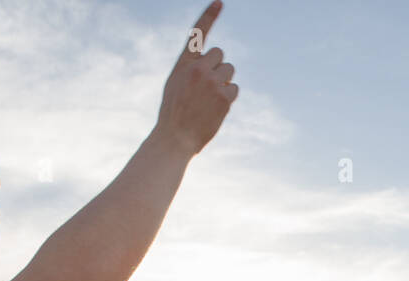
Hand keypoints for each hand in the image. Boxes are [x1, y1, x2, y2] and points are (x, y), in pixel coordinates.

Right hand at [155, 1, 237, 154]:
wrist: (175, 138)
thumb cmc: (174, 113)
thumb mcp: (175, 84)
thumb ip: (192, 70)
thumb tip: (214, 65)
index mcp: (184, 64)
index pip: (198, 34)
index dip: (209, 16)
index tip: (220, 2)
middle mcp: (198, 69)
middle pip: (220, 54)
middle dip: (218, 66)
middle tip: (207, 86)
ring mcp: (212, 82)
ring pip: (230, 70)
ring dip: (224, 81)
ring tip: (209, 99)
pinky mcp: (224, 96)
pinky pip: (234, 88)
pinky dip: (228, 97)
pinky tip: (215, 108)